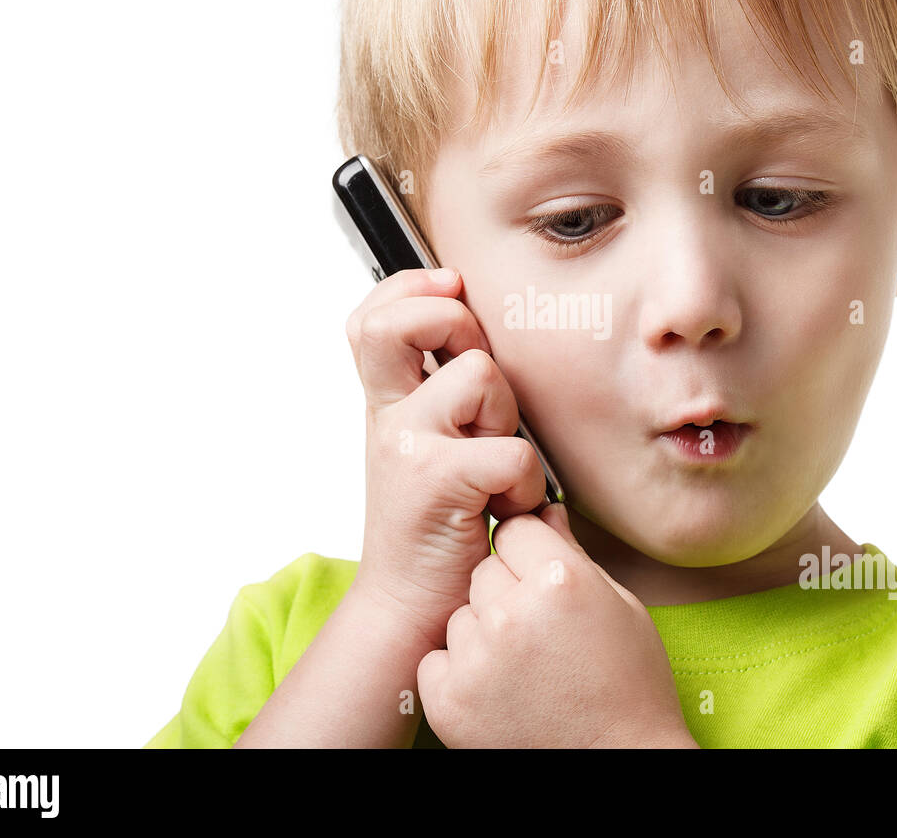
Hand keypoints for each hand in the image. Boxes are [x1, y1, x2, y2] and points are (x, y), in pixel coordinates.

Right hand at [344, 266, 550, 651]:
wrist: (412, 609)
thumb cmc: (434, 529)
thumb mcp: (427, 449)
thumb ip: (441, 396)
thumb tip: (479, 337)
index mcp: (385, 403)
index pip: (372, 315)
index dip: (411, 288)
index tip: (449, 290)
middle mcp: (387, 416)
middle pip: (407, 322)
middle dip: (463, 334)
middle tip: (480, 393)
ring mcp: (407, 445)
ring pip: (480, 376)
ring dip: (506, 419)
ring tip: (495, 466)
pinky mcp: (437, 480)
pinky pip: (512, 449)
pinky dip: (525, 484)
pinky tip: (506, 507)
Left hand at [416, 503, 696, 747]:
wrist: (618, 764)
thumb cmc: (630, 689)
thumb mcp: (621, 608)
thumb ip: (573, 554)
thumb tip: (545, 509)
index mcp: (561, 581)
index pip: (516, 529)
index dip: (529, 551)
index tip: (539, 575)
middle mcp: (513, 615)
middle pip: (485, 570)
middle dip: (507, 592)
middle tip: (539, 631)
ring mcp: (477, 660)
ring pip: (462, 614)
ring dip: (484, 632)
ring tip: (524, 666)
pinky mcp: (449, 700)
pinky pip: (438, 659)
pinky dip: (460, 673)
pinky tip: (499, 690)